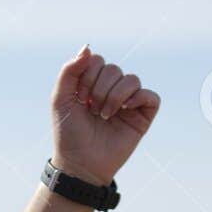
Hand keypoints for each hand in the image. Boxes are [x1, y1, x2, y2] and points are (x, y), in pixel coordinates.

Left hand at [50, 45, 160, 185]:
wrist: (80, 164)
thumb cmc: (69, 133)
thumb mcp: (60, 99)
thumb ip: (70, 71)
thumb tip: (88, 47)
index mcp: (93, 84)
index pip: (97, 61)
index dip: (87, 76)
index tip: (79, 99)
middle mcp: (112, 90)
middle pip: (114, 69)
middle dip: (99, 88)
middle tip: (91, 109)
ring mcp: (129, 103)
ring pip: (132, 80)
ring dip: (115, 96)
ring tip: (104, 115)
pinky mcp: (142, 117)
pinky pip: (150, 96)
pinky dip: (138, 98)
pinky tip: (125, 109)